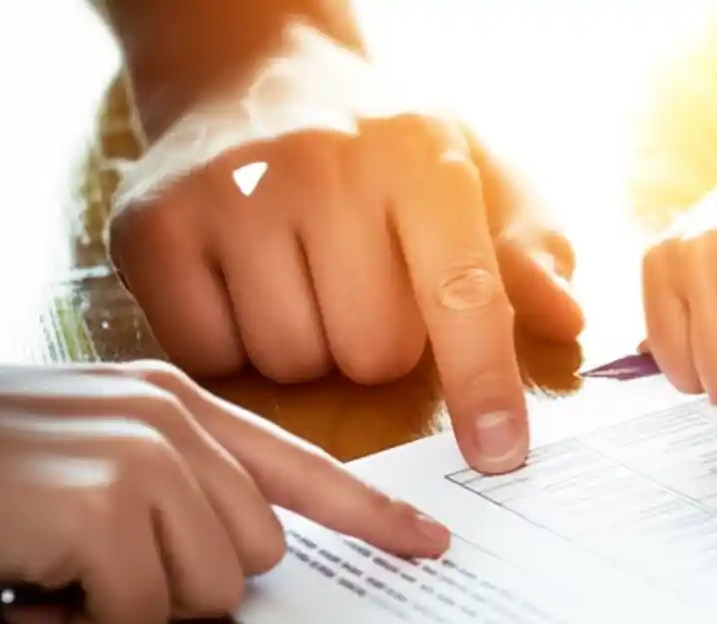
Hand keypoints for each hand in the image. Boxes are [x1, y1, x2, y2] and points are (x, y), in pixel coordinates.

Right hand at [0, 361, 449, 623]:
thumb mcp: (89, 448)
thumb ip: (175, 480)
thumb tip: (238, 547)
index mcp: (180, 403)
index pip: (301, 465)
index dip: (371, 510)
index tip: (428, 541)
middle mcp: (174, 422)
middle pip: (258, 551)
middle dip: (182, 583)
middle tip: (96, 566)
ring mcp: (144, 460)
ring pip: (212, 589)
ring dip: (129, 607)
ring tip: (58, 573)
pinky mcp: (104, 508)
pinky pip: (141, 617)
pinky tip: (32, 594)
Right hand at [110, 26, 580, 472]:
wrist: (257, 75)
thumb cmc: (384, 148)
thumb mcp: (475, 175)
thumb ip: (526, 251)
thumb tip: (564, 320)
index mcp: (419, 156)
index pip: (461, 293)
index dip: (483, 383)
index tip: (498, 455)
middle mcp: (322, 166)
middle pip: (369, 352)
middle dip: (378, 346)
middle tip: (362, 285)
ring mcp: (228, 192)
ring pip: (290, 363)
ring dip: (308, 347)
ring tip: (305, 279)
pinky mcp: (152, 226)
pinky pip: (210, 355)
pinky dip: (234, 344)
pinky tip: (246, 284)